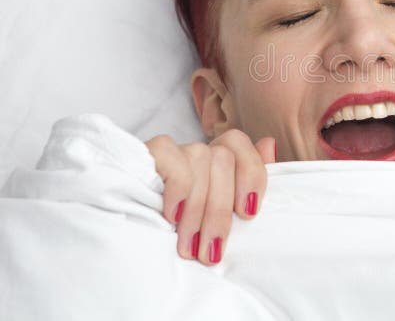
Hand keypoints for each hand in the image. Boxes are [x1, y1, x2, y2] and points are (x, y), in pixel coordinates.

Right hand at [144, 129, 276, 264]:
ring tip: (188, 247)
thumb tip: (269, 143)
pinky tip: (172, 216)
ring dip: (197, 209)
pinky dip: (178, 187)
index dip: (252, 173)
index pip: (239, 144)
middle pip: (223, 157)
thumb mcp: (218, 217)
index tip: (248, 214)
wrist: (124, 251)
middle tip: (211, 252)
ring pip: (200, 156)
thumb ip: (247, 183)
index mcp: (215, 162)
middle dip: (220, 210)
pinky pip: (169, 153)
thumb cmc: (179, 236)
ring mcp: (169, 152)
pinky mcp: (142, 155)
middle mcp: (193, 152)